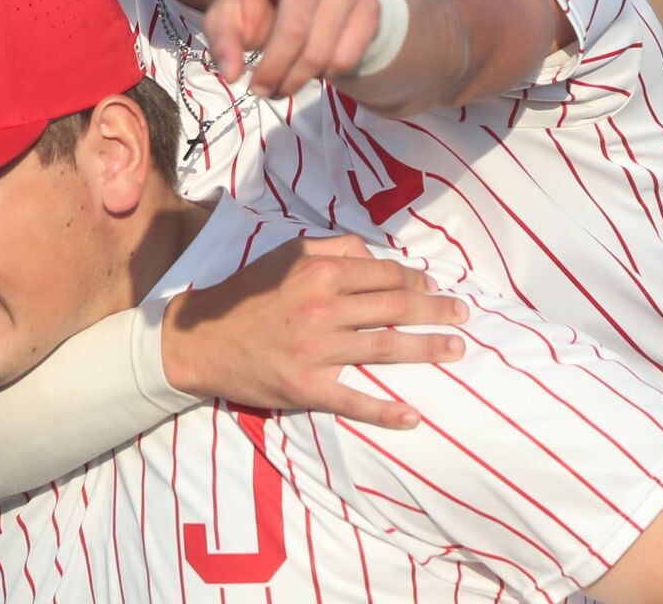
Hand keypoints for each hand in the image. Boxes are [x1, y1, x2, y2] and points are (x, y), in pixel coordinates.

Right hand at [161, 234, 467, 428]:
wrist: (199, 340)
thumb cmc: (246, 294)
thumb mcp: (285, 253)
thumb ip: (332, 247)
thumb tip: (373, 253)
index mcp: (319, 272)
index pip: (385, 274)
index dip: (418, 281)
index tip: (436, 288)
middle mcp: (322, 308)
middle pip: (395, 308)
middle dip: (436, 311)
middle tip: (463, 315)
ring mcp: (316, 351)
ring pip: (385, 348)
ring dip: (427, 349)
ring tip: (455, 349)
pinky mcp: (305, 387)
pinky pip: (353, 400)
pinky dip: (385, 410)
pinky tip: (412, 416)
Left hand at [204, 0, 382, 98]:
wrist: (307, 0)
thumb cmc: (257, 6)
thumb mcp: (228, 20)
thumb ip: (222, 42)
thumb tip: (231, 74)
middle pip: (295, 31)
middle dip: (273, 72)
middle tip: (258, 91)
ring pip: (323, 54)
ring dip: (296, 82)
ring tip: (280, 84)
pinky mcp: (370, 5)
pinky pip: (348, 59)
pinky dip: (325, 77)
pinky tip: (312, 67)